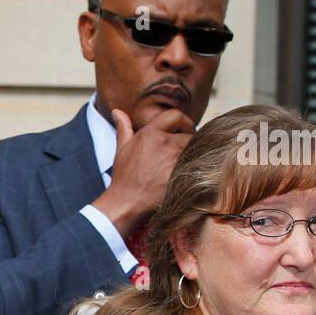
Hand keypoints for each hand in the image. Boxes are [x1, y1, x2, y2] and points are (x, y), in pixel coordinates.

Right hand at [91, 107, 194, 237]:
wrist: (126, 202)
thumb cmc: (124, 177)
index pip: (176, 115)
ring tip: (188, 166)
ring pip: (196, 149)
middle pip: (190, 134)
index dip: (184, 122)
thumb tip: (117, 111)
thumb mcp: (121, 150)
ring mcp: (174, 157)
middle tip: (186, 154)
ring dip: (194, 156)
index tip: (185, 130)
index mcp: (149, 133)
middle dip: (189, 143)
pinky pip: (198, 165)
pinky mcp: (182, 172)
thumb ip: (123, 128)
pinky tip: (190, 176)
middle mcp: (164, 142)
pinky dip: (196, 169)